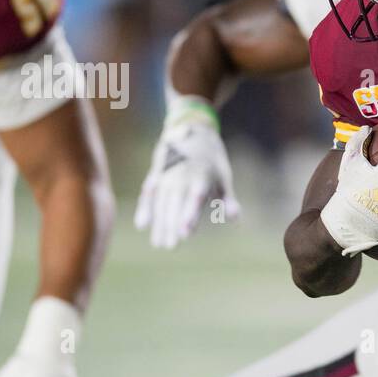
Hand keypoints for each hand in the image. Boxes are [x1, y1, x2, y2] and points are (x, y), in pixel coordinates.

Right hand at [135, 105, 240, 249]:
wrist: (191, 130)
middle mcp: (182, 176)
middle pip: (175, 204)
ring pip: (161, 202)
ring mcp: (167, 175)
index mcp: (201, 177)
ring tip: (159, 243)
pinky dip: (144, 208)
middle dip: (171, 225)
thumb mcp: (224, 177)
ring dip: (159, 223)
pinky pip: (149, 193)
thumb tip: (235, 218)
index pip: (195, 199)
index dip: (189, 216)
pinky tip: (142, 225)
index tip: (185, 233)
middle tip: (170, 247)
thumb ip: (228, 199)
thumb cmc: (212, 160)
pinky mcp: (156, 173)